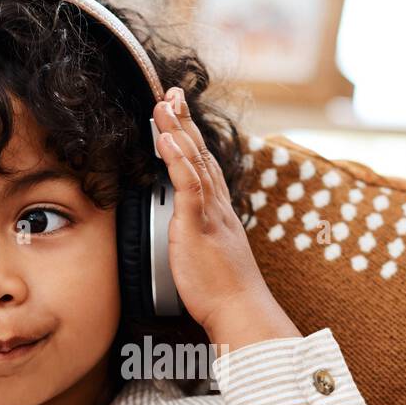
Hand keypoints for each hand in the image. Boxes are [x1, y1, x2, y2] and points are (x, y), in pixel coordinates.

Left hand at [152, 88, 298, 349]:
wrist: (242, 311)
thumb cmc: (227, 292)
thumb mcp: (213, 256)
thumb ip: (202, 236)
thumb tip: (190, 231)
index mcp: (219, 213)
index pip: (204, 167)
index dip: (190, 139)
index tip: (179, 115)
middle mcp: (218, 207)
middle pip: (200, 155)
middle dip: (184, 122)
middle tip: (171, 93)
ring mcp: (210, 215)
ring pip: (195, 164)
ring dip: (178, 131)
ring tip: (163, 104)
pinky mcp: (200, 228)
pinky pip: (189, 188)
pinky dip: (179, 161)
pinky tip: (168, 140)